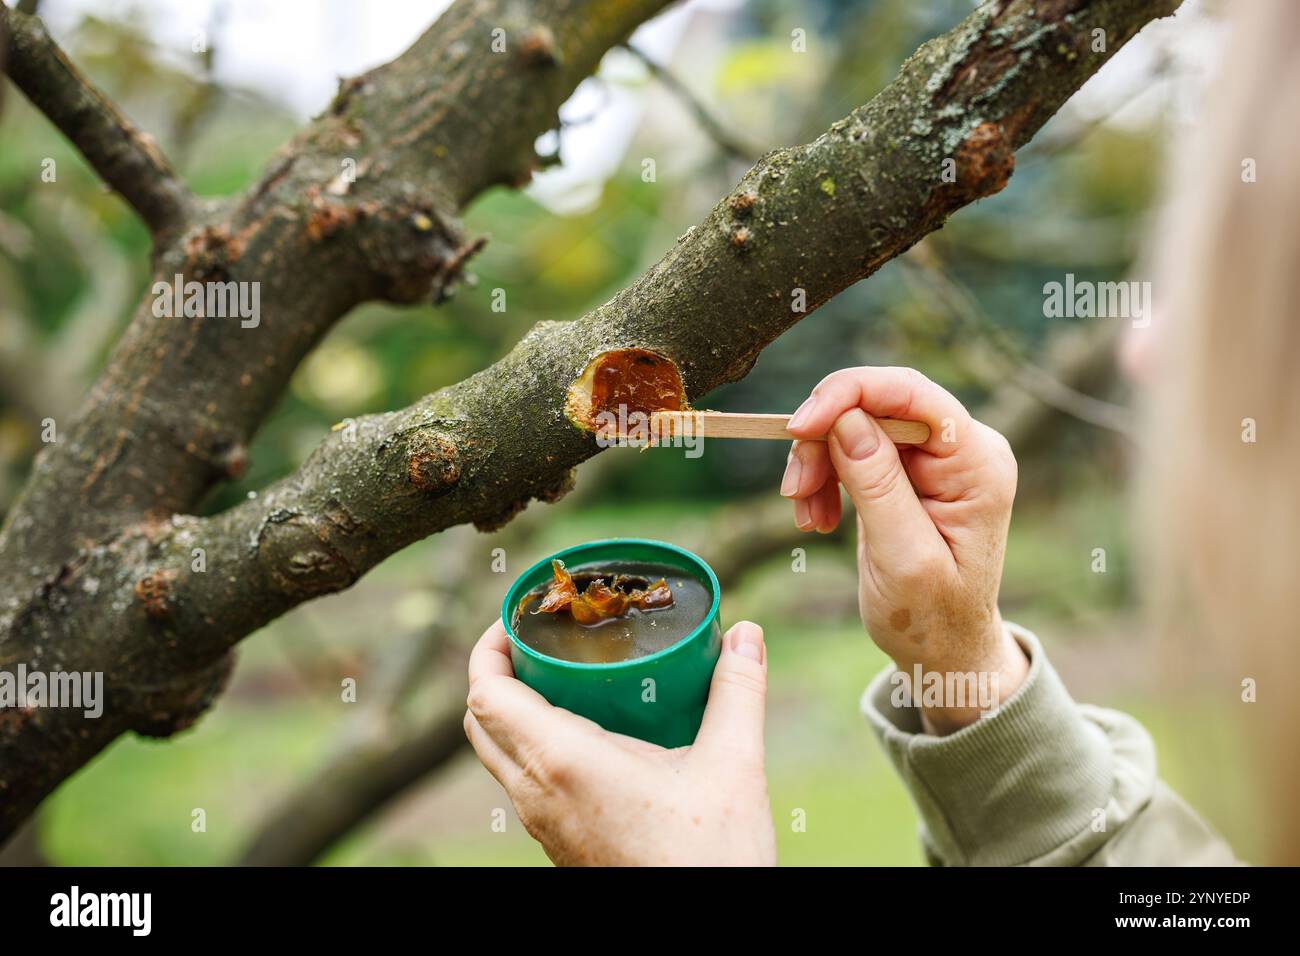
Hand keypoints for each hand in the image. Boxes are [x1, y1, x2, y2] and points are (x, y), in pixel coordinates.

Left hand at [463, 619, 776, 865]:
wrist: (702, 936)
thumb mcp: (734, 767)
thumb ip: (739, 692)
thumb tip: (747, 633)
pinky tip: (587, 733)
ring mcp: (543, 823)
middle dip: (497, 671)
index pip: (486, 693)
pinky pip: (522, 781)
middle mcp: (537, 793)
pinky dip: (532, 743)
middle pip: (480, 720)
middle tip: (538, 639)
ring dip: (512, 708)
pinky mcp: (558, 843)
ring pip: (497, 754)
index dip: (488, 646)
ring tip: (563, 678)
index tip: (518, 616)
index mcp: (562, 762)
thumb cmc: (710, 861)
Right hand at [781, 366, 1027, 733]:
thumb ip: (877, 485)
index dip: (849, 395)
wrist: (943, 650)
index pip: (912, 393)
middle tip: (794, 492)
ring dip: (818, 462)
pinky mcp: (907, 470)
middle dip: (824, 440)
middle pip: (876, 405)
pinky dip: (824, 476)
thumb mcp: (903, 558)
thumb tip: (846, 419)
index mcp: (978, 464)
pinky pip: (852, 448)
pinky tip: (817, 517)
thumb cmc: (933, 617)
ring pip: (856, 423)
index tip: (798, 428)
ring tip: (806, 515)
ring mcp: (934, 458)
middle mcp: (961, 448)